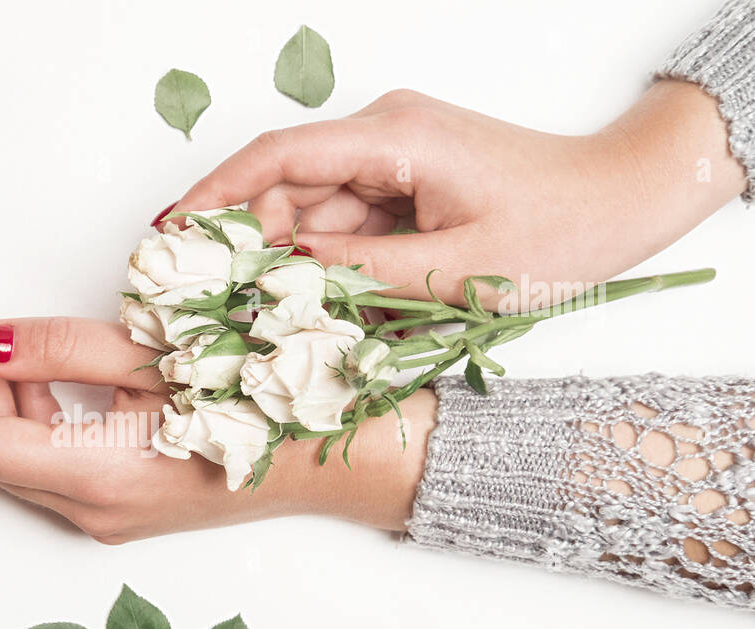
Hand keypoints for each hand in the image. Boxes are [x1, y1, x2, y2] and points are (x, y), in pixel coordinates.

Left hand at [0, 303, 432, 542]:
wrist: (346, 451)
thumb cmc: (271, 395)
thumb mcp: (161, 353)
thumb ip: (59, 349)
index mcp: (98, 478)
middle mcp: (92, 508)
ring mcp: (108, 506)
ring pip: (15, 448)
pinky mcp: (123, 490)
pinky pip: (50, 450)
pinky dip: (24, 402)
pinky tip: (13, 356)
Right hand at [171, 80, 746, 305]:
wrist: (626, 199)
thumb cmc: (562, 231)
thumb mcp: (460, 273)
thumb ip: (365, 274)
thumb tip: (288, 275)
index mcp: (395, 139)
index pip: (279, 157)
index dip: (216, 194)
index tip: (172, 232)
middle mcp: (385, 138)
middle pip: (290, 190)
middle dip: (252, 246)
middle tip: (216, 304)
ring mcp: (395, 160)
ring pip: (316, 216)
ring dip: (294, 267)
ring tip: (269, 321)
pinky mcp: (406, 185)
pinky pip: (349, 228)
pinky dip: (332, 268)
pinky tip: (321, 310)